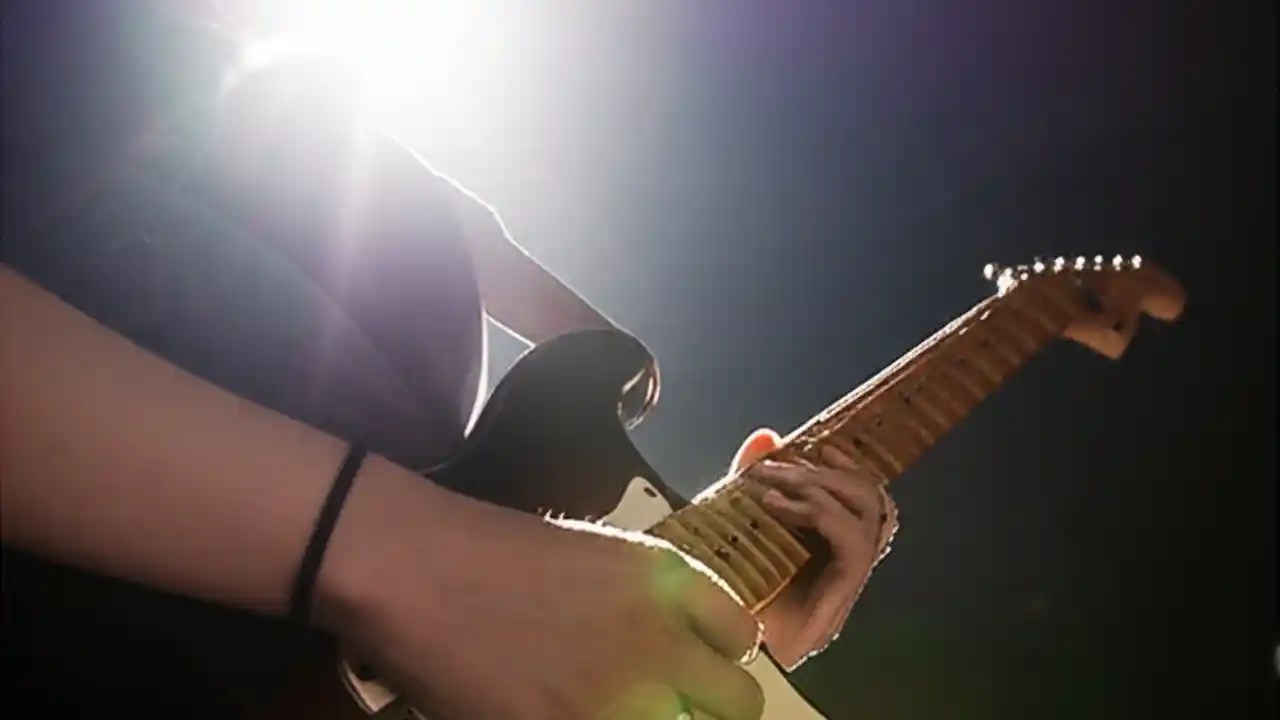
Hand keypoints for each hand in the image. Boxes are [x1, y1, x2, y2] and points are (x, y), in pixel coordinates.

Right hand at [315, 460, 765, 719]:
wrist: (418, 569)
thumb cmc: (493, 551)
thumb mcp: (597, 557)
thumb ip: (650, 603)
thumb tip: (676, 649)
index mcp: (668, 581)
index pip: (742, 637)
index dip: (718, 657)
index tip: (692, 668)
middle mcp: (661, 640)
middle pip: (739, 703)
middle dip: (711, 709)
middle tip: (672, 708)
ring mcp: (619, 698)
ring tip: (618, 710)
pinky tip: (563, 713)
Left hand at [728, 428, 898, 670]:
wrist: (717, 651)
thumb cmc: (728, 593)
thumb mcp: (741, 524)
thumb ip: (755, 484)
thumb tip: (764, 437)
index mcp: (830, 547)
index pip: (864, 497)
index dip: (848, 467)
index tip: (817, 446)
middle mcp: (847, 562)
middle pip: (870, 500)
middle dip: (823, 473)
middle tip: (777, 466)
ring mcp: (848, 579)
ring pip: (868, 516)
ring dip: (821, 487)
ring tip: (774, 486)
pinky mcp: (841, 592)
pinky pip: (853, 543)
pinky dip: (820, 514)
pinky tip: (778, 508)